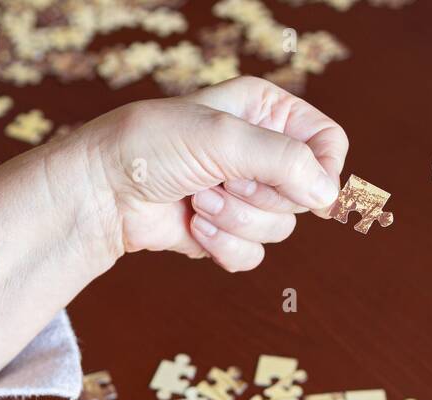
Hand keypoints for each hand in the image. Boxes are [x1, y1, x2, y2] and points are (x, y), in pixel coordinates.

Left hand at [0, 78, 347, 384]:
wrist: (102, 193)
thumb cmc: (150, 148)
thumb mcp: (221, 138)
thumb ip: (283, 160)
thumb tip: (328, 194)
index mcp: (265, 112)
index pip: (328, 141)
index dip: (324, 167)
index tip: (306, 182)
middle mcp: (260, 153)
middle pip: (305, 193)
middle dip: (260, 195)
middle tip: (218, 180)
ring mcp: (244, 196)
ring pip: (279, 229)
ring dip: (235, 220)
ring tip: (198, 200)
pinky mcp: (226, 233)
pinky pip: (253, 255)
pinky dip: (223, 248)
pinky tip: (194, 229)